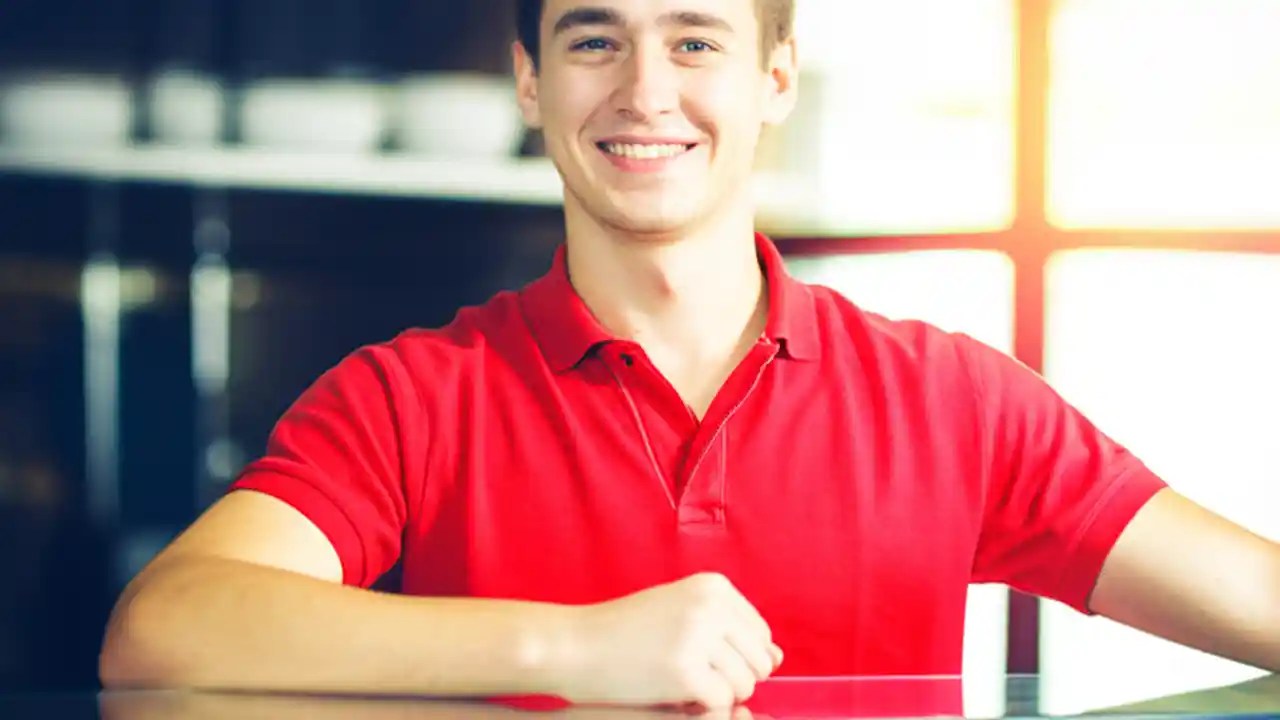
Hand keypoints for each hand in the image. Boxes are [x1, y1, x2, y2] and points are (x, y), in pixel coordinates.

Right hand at [560, 572, 783, 708]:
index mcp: (713, 586)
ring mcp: (698, 637)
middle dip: (732, 676)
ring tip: (681, 679)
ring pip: (745, 684)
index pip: (760, 633)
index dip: (735, 655)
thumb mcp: (683, 615)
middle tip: (690, 671)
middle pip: (759, 660)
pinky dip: (701, 705)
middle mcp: (711, 606)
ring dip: (718, 692)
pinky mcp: (685, 672)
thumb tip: (779, 658)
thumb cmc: (627, 631)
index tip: (698, 652)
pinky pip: (722, 701)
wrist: (575, 644)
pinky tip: (672, 691)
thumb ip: (731, 631)